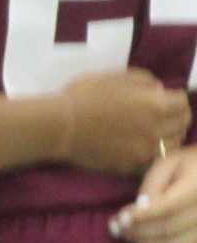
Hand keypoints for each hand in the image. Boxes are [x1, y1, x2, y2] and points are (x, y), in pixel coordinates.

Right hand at [59, 69, 189, 174]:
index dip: (174, 98)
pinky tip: (140, 147)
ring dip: (168, 137)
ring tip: (154, 132)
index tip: (164, 98)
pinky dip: (151, 153)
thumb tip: (159, 90)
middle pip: (182, 124)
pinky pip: (152, 160)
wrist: (60, 126)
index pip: (183, 101)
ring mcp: (145, 151)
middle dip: (175, 117)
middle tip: (162, 114)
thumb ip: (145, 81)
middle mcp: (157, 130)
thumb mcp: (115, 76)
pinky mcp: (131, 166)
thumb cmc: (84, 96)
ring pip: (172, 145)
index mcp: (156, 105)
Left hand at [112, 145, 196, 242]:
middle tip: (117, 228)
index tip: (119, 218)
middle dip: (136, 232)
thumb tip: (139, 209)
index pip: (166, 208)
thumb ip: (153, 186)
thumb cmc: (188, 166)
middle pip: (168, 230)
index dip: (139, 217)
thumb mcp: (168, 165)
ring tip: (129, 236)